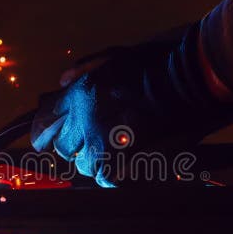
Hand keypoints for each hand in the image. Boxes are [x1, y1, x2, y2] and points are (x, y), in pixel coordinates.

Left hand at [31, 24, 232, 186]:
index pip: (44, 120)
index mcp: (81, 94)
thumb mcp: (116, 56)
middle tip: (86, 142)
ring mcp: (104, 143)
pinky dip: (111, 175)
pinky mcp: (125, 159)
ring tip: (107, 154)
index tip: (44, 138)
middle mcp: (86, 120)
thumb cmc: (156, 65)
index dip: (42, 131)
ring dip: (92, 161)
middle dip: (72, 146)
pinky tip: (119, 167)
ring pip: (83, 165)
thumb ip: (85, 68)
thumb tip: (62, 81)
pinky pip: (105, 177)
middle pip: (63, 146)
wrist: (189, 83)